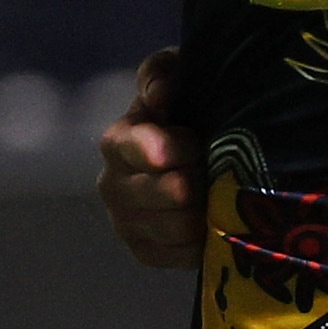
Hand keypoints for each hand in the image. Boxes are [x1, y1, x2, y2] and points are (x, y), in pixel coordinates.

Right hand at [96, 48, 202, 266]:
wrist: (199, 153)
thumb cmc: (186, 109)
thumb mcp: (177, 76)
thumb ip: (161, 73)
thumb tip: (159, 93)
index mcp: (118, 142)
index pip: (144, 150)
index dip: (177, 150)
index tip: (197, 146)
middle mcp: (112, 185)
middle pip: (168, 193)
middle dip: (200, 180)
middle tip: (215, 170)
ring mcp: (125, 222)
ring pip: (177, 226)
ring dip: (205, 210)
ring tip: (215, 193)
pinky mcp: (144, 251)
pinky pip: (178, 255)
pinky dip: (200, 241)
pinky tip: (209, 222)